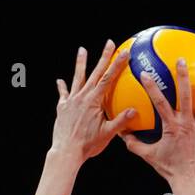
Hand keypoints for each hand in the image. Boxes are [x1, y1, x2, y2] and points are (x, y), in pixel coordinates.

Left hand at [51, 43, 134, 162]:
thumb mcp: (108, 133)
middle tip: (109, 43)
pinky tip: (60, 80)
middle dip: (103, 57)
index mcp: (94, 101)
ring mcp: (71, 101)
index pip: (108, 78)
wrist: (66, 152)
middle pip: (94, 73)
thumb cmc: (88, 145)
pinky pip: (63, 94)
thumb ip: (120, 121)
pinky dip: (62, 87)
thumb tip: (134, 110)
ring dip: (80, 63)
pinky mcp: (62, 108)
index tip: (124, 52)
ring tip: (82, 50)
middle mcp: (81, 97)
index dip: (117, 64)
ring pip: (77, 78)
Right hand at [122, 60, 194, 183]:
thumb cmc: (169, 170)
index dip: (152, 88)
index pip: (160, 103)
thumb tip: (122, 133)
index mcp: (172, 127)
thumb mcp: (149, 156)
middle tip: (181, 60)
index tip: (146, 73)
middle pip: (186, 96)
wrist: (190, 182)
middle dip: (183, 76)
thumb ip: (134, 144)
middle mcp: (188, 125)